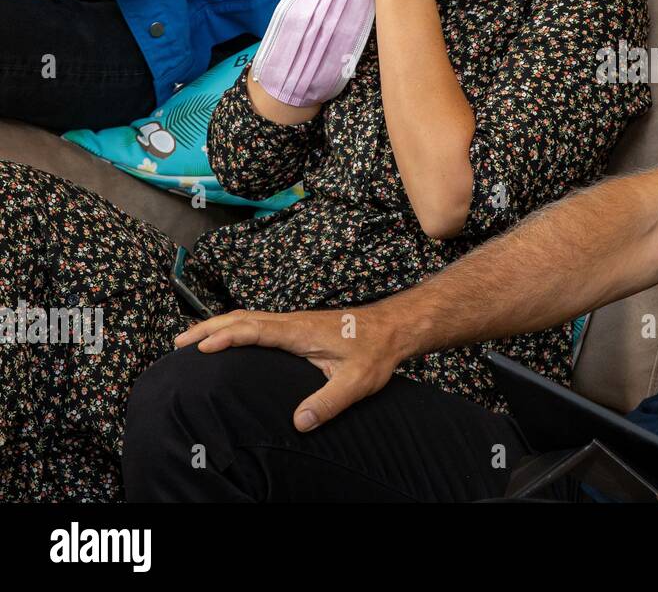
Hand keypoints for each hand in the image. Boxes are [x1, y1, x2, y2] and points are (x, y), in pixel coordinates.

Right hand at [173, 305, 403, 431]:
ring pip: (248, 317)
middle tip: (179, 344)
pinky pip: (258, 322)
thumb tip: (299, 424)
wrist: (394, 328)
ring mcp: (294, 322)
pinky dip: (235, 327)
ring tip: (190, 341)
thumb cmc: (376, 351)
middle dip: (208, 328)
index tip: (201, 348)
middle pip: (242, 318)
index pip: (255, 329)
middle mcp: (293, 322)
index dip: (227, 337)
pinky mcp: (297, 327)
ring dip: (218, 325)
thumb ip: (328, 403)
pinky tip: (228, 339)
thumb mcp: (357, 382)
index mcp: (301, 331)